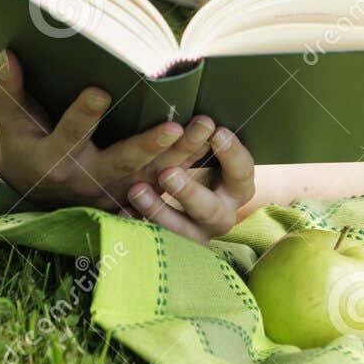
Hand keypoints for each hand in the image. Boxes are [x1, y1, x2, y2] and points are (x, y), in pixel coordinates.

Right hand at [0, 49, 212, 211]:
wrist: (32, 183)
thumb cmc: (21, 140)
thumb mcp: (6, 118)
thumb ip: (5, 89)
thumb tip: (7, 55)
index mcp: (53, 159)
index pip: (69, 136)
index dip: (83, 116)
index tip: (100, 91)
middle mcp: (85, 181)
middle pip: (121, 165)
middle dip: (148, 146)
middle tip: (174, 125)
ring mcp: (112, 193)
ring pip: (151, 177)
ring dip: (181, 156)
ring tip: (206, 127)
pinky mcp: (132, 198)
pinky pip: (165, 186)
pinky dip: (189, 169)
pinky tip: (214, 147)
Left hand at [120, 121, 255, 243]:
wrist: (194, 211)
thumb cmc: (204, 170)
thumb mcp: (210, 156)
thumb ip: (206, 141)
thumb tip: (198, 115)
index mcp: (237, 189)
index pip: (242, 172)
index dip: (231, 154)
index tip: (216, 132)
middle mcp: (222, 215)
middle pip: (210, 209)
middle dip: (188, 191)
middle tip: (167, 173)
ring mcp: (198, 236)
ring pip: (180, 231)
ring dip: (158, 211)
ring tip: (136, 190)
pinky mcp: (174, 248)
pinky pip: (154, 241)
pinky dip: (137, 226)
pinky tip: (121, 212)